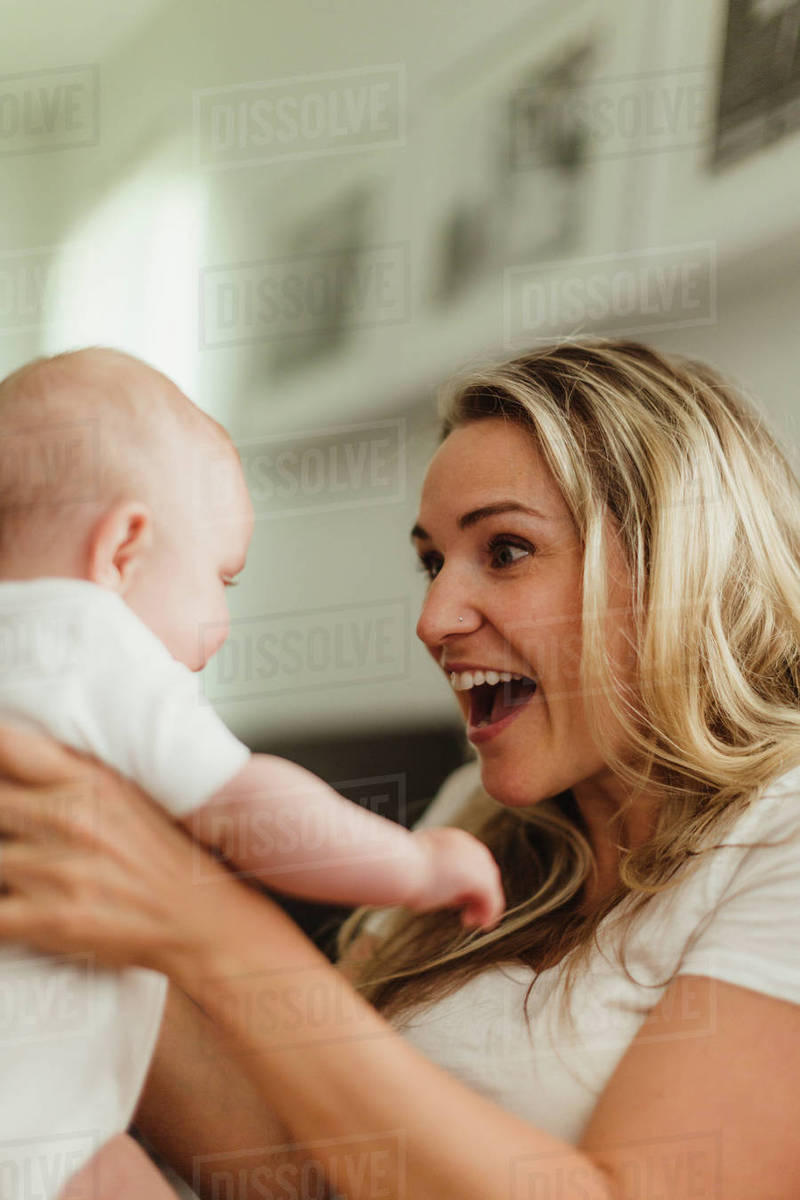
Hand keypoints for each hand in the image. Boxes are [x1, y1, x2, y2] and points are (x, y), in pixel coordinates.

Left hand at [0, 722, 250, 980]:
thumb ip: (69, 772)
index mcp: (87, 782)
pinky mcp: (48, 919)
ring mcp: (56, 869)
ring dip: (3, 869)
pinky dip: (1, 911)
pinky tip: (16, 906)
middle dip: (2, 817)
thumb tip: (13, 758)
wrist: (195, 918)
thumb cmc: (159, 858)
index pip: (9, 746)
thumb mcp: (123, 794)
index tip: (1, 773)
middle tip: (19, 832)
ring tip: (24, 872)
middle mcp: (69, 818)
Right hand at [409, 827, 504, 929]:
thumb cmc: (400, 869)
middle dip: (475, 894)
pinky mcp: (482, 880)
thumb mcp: (417, 867)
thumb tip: (431, 888)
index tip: (456, 899)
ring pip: (489, 887)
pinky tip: (484, 925)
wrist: (400, 867)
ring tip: (470, 921)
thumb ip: (431, 873)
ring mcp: (477, 862)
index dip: (465, 883)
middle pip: (483, 872)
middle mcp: (468, 847)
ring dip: (482, 906)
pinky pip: (493, 900)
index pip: (468, 861)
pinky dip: (490, 913)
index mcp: (452, 840)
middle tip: (467, 914)